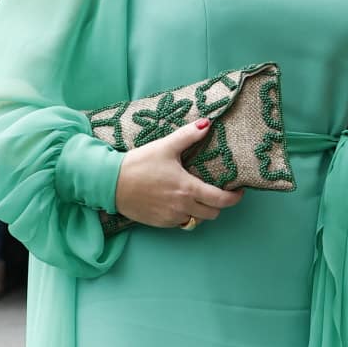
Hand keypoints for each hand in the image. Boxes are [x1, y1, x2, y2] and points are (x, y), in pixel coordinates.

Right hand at [110, 119, 244, 229]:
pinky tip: (178, 202)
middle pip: (212, 213)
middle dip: (218, 204)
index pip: (221, 200)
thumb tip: (207, 123)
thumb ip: (188, 136)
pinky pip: (180, 223)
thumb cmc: (138, 164)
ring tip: (196, 196)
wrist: (108, 182)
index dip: (234, 198)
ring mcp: (170, 217)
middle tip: (216, 192)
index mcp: (188, 189)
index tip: (239, 192)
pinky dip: (184, 215)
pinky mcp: (158, 223)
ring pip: (196, 220)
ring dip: (200, 211)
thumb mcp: (165, 147)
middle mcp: (182, 207)